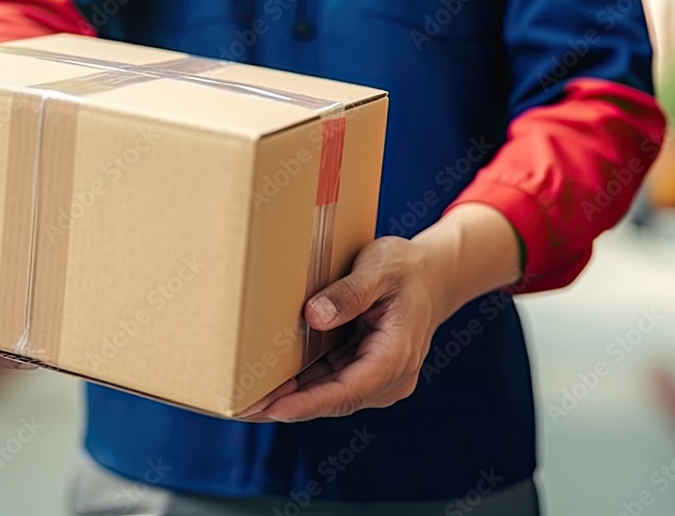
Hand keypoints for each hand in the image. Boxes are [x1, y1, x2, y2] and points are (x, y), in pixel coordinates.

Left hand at [239, 203, 520, 422]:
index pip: (348, 390)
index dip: (308, 403)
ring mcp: (377, 379)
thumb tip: (314, 316)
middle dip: (287, 406)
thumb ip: (350, 292)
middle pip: (332, 400)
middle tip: (241, 407)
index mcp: (396, 355)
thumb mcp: (380, 267)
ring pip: (327, 395)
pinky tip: (267, 384)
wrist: (433, 276)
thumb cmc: (406, 268)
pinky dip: (299, 385)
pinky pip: (328, 383)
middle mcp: (389, 378)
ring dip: (288, 399)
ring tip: (244, 400)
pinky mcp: (363, 372)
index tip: (273, 408)